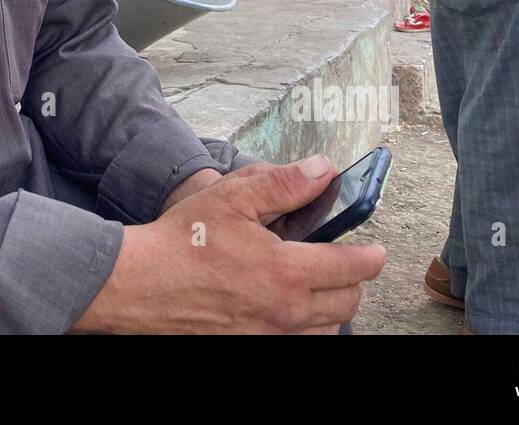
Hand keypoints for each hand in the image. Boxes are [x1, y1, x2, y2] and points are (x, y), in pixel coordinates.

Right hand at [72, 156, 386, 333]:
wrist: (142, 284)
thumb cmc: (183, 240)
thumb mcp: (233, 197)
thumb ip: (283, 184)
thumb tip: (322, 170)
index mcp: (286, 271)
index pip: (351, 268)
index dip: (370, 256)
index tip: (376, 250)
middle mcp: (285, 312)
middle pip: (347, 304)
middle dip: (353, 281)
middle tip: (344, 262)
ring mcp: (268, 336)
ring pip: (326, 331)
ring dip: (332, 308)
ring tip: (319, 286)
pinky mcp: (251, 346)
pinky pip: (298, 344)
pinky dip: (307, 328)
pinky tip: (291, 308)